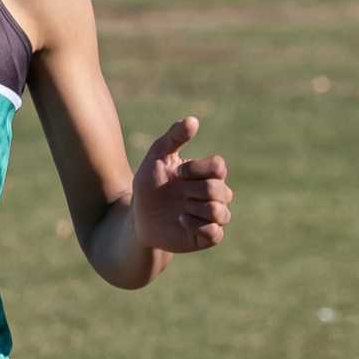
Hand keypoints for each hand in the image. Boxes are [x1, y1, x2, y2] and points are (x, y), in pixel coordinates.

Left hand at [132, 116, 231, 254]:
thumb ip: (173, 137)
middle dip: (194, 191)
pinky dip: (200, 227)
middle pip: (219, 189)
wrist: (137, 218)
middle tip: (177, 195)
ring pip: (221, 212)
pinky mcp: (206, 237)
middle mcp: (214, 194)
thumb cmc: (149, 186)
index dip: (199, 168)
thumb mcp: (156, 157)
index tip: (178, 173)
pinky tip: (182, 221)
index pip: (219, 166)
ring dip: (196, 209)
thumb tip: (193, 120)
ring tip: (178, 211)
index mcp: (206, 174)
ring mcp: (212, 217)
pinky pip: (216, 233)